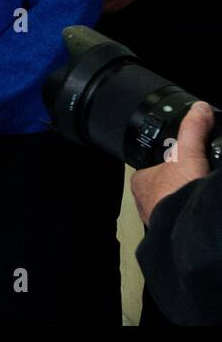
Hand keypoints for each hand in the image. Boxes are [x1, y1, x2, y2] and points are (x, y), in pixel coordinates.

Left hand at [131, 101, 213, 223]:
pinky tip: (200, 207)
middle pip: (163, 184)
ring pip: (171, 202)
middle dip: (177, 181)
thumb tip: (199, 110)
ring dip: (185, 198)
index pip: (151, 165)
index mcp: (142, 181)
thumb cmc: (178, 196)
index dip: (167, 160)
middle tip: (193, 176)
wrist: (189, 229)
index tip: (180, 158)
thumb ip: (193, 130)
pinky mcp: (173, 231)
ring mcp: (159, 218)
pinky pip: (182, 217)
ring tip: (198, 192)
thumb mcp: (188, 154)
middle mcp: (145, 201)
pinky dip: (191, 212)